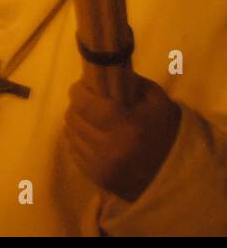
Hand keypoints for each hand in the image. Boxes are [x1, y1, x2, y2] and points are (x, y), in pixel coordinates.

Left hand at [64, 73, 181, 201]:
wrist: (177, 174)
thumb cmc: (167, 132)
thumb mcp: (158, 102)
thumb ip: (132, 83)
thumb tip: (104, 69)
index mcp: (126, 126)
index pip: (83, 102)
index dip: (79, 90)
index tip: (83, 86)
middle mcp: (109, 147)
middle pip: (73, 117)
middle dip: (77, 106)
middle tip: (87, 102)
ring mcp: (101, 165)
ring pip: (70, 134)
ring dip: (77, 124)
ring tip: (91, 120)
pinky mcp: (96, 177)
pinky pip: (74, 152)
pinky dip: (79, 142)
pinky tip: (93, 138)